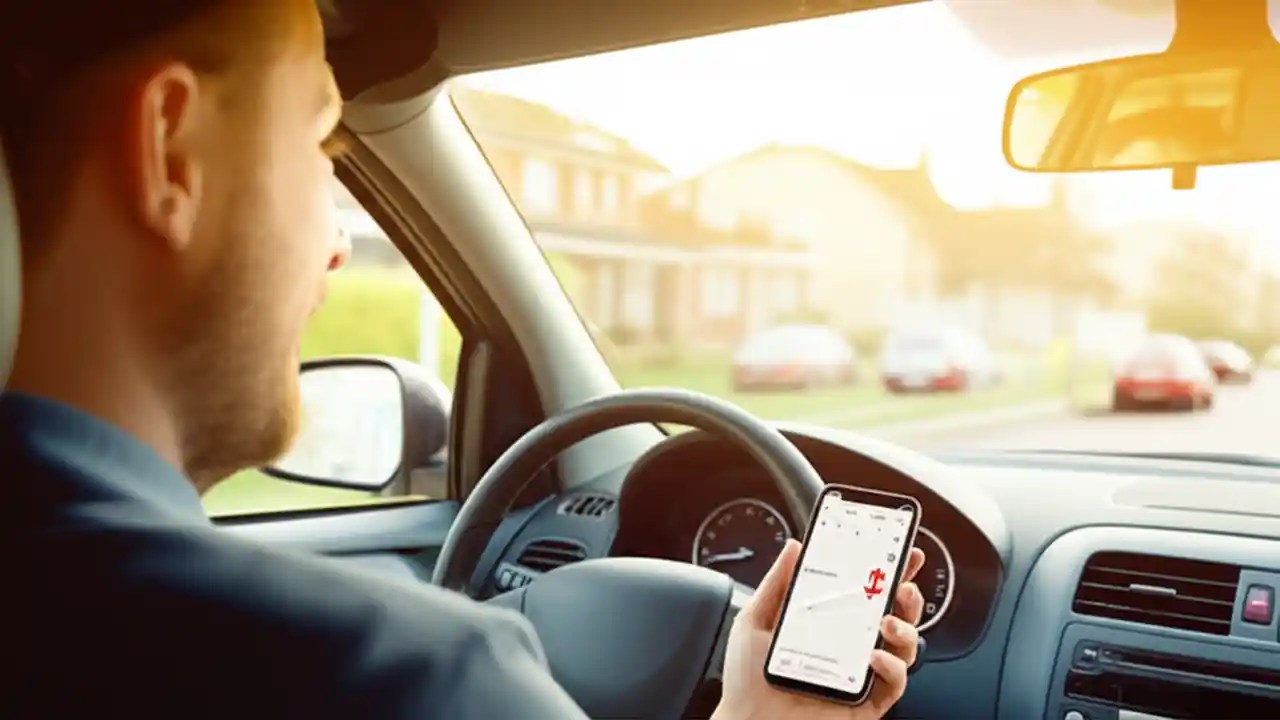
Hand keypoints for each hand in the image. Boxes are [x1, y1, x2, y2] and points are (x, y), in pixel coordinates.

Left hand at [712, 539, 925, 719]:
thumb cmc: (748, 679)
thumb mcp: (755, 620)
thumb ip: (777, 583)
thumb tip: (794, 547)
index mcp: (830, 623)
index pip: (866, 593)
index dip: (888, 572)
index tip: (903, 550)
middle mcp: (850, 647)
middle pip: (894, 616)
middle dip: (909, 595)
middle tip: (904, 583)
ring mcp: (860, 674)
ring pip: (904, 648)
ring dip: (905, 629)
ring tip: (888, 620)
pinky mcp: (866, 702)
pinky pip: (894, 684)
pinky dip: (893, 668)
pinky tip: (875, 657)